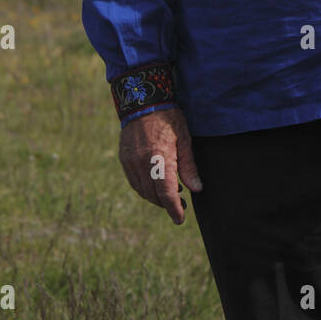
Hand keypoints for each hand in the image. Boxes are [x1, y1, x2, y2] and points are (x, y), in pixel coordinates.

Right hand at [118, 107, 202, 225]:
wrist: (143, 100)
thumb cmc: (168, 118)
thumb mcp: (185, 139)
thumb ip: (188, 166)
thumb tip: (196, 189)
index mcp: (160, 158)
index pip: (166, 193)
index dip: (174, 209)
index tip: (180, 219)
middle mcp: (142, 163)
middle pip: (153, 195)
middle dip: (166, 204)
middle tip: (180, 203)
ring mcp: (130, 162)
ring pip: (142, 191)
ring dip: (155, 197)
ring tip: (170, 192)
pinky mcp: (124, 159)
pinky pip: (134, 182)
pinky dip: (145, 188)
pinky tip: (155, 182)